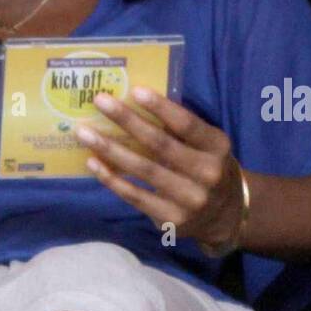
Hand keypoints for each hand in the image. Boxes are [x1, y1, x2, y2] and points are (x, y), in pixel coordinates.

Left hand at [75, 87, 244, 252]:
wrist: (226, 215)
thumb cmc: (207, 165)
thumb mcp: (207, 145)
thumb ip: (180, 129)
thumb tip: (134, 102)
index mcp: (216, 147)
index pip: (187, 124)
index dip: (161, 108)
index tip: (135, 90)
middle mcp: (207, 174)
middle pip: (160, 145)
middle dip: (127, 121)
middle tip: (99, 101)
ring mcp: (189, 200)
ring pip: (143, 170)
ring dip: (110, 149)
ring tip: (84, 133)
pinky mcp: (171, 219)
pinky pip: (135, 196)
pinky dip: (112, 179)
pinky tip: (93, 163)